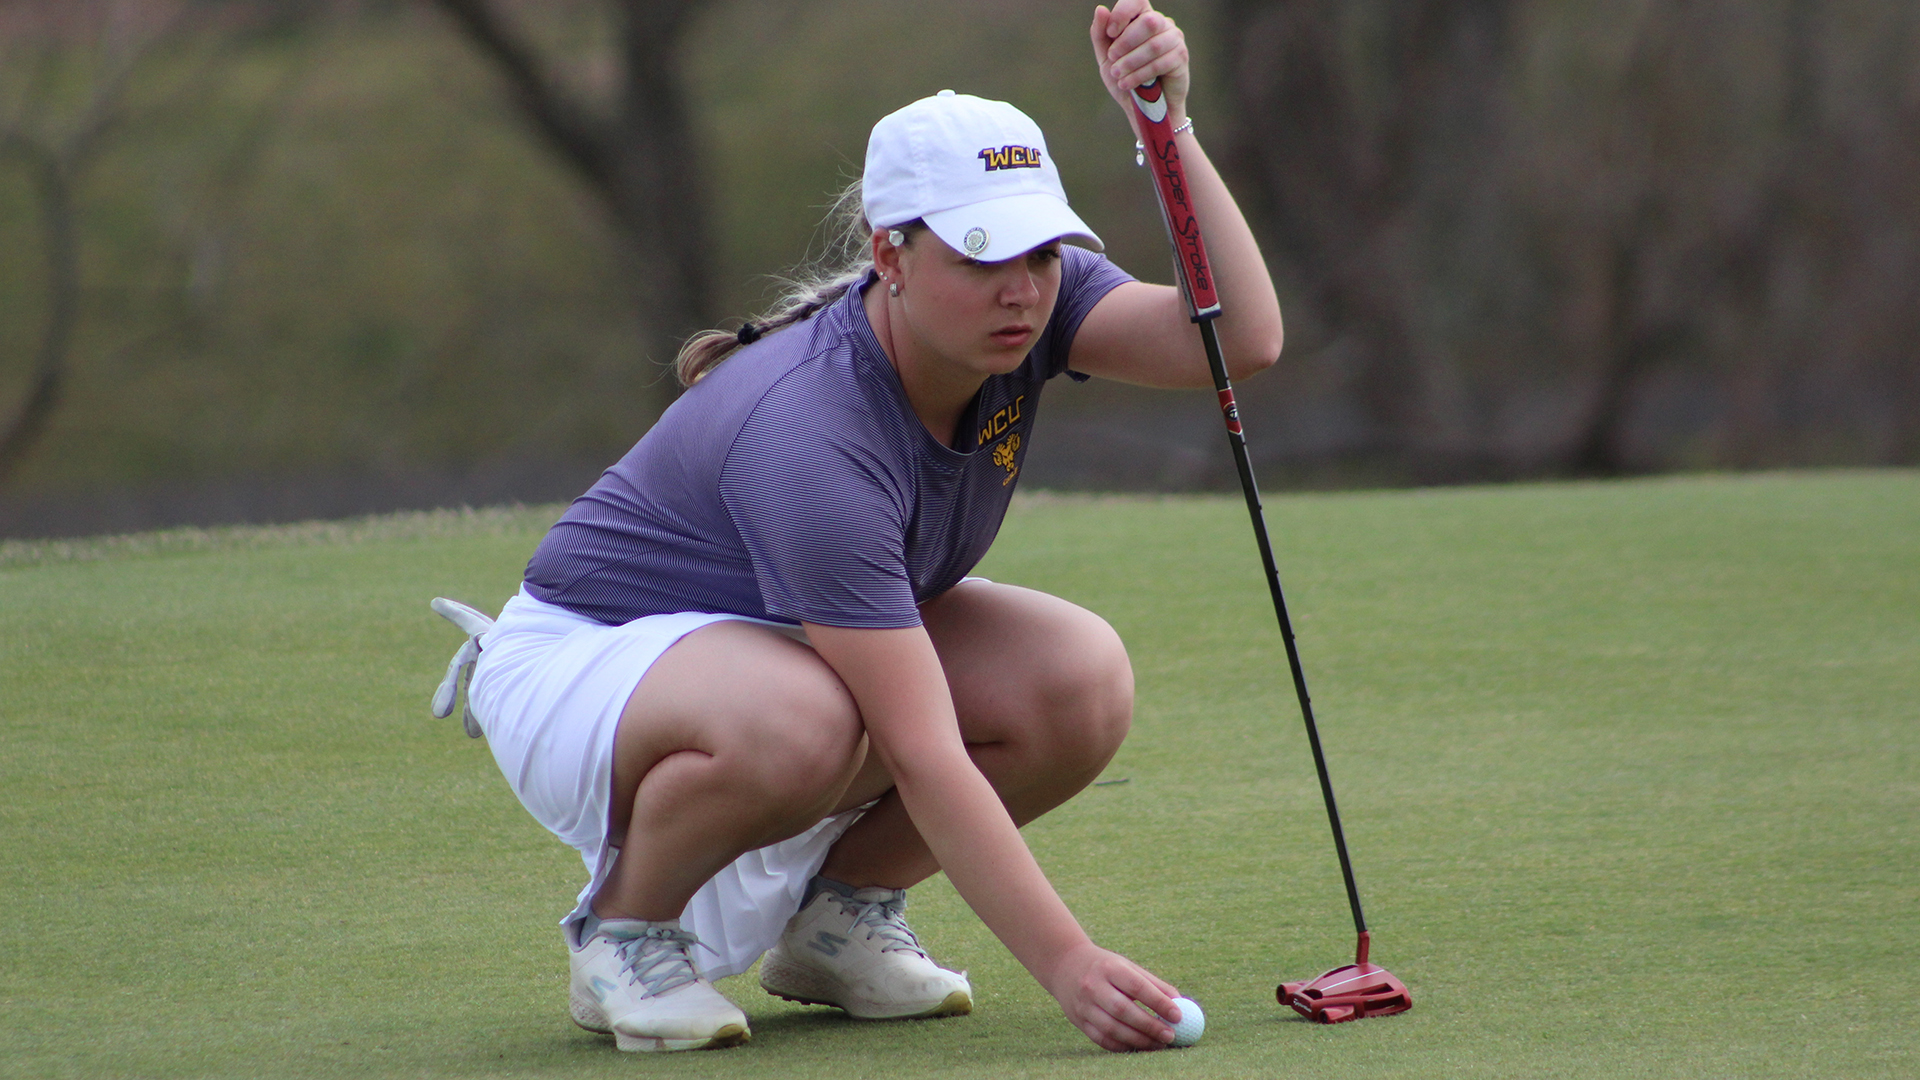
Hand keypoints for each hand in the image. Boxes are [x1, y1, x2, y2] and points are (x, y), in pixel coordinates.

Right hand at [1044, 940, 1183, 1051]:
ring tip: (1158, 1044)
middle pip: (1123, 1010)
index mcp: (1109, 968)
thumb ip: (1153, 984)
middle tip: (1170, 1035)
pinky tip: (1138, 1046)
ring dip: (1138, 1040)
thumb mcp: (1126, 966)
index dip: (1159, 1002)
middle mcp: (1093, 986)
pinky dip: (1122, 1046)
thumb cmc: (1105, 967)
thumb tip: (1181, 1003)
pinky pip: (1102, 1039)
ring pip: (1112, 1029)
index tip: (1178, 1015)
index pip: (1137, 986)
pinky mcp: (1078, 1020)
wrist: (1064, 965)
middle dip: (1149, 1025)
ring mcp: (1083, 1005)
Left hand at [1089, 1, 1190, 137]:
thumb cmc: (1125, 78)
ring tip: (1118, 76)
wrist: (1142, 109)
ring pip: (1154, 44)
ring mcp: (1174, 39)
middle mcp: (1162, 24)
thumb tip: (1100, 9)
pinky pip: (1161, 63)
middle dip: (1126, 42)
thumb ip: (1100, 34)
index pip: (1137, 1)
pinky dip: (1141, 74)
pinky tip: (1129, 84)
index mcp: (1142, 17)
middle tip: (1113, 59)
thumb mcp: (1106, 58)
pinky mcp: (1181, 58)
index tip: (1111, 33)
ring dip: (1131, 61)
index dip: (1123, 13)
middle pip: (1148, 21)